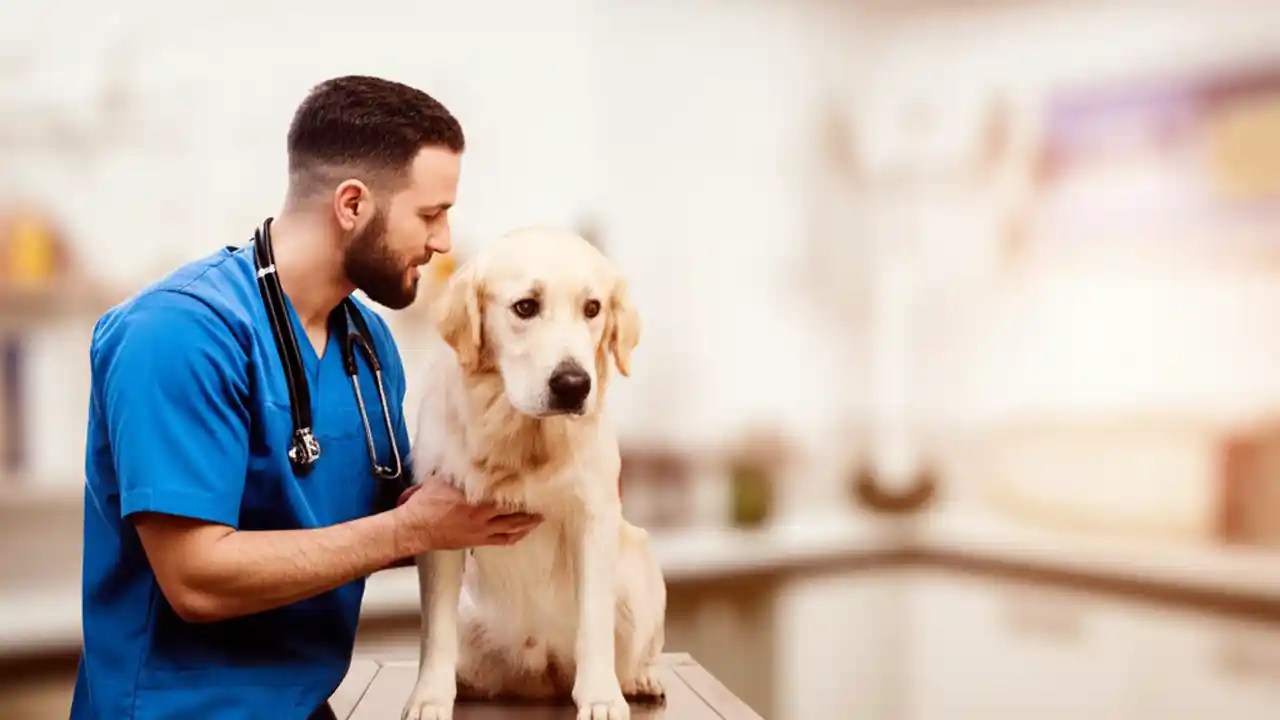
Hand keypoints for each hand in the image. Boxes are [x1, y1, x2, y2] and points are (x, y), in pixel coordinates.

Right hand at [395, 477, 541, 553]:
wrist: (414, 529)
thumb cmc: (425, 503)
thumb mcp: (441, 479)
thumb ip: (459, 470)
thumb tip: (471, 457)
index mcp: (472, 497)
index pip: (503, 489)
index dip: (520, 484)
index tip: (533, 477)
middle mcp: (481, 514)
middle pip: (514, 509)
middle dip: (531, 504)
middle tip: (546, 497)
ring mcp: (481, 530)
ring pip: (513, 526)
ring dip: (529, 520)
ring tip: (542, 514)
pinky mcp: (478, 541)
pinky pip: (504, 540)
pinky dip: (518, 535)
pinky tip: (525, 531)